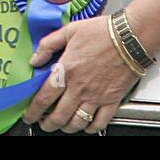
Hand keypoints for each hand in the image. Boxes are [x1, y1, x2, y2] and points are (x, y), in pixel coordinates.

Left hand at [21, 15, 139, 132]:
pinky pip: (100, 122)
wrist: (131, 38)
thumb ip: (48, 45)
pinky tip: (86, 126)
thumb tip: (34, 59)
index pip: (43, 98)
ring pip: (78, 122)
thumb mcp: (68, 31)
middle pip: (59, 115)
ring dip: (67, 128)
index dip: (33, 111)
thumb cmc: (102, 32)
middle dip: (47, 124)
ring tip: (62, 126)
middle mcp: (80, 87)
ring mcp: (97, 96)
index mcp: (66, 70)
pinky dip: (91, 128)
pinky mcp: (113, 100)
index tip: (28, 115)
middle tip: (43, 124)